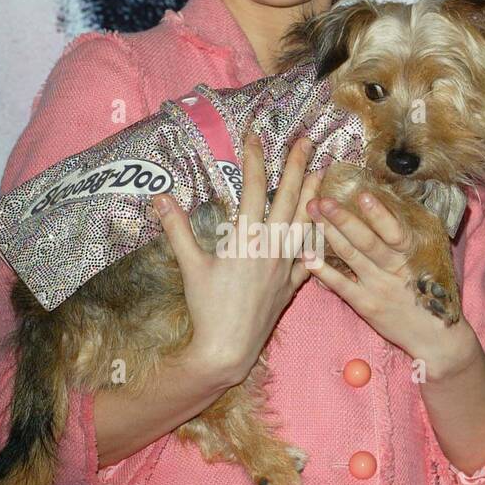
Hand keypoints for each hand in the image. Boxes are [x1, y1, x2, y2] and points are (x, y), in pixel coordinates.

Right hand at [150, 132, 323, 384]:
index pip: (254, 189)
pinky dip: (319, 237)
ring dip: (314, 195)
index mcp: (246, 239)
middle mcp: (272, 248)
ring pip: (305, 223)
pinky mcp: (292, 285)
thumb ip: (177, 229)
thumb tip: (159, 197)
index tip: (256, 135)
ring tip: (323, 171)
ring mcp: (286, 267)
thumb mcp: (190, 266)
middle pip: (288, 199)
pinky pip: (311, 255)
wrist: (228, 349)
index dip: (255, 159)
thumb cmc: (207, 309)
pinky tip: (325, 224)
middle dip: (297, 166)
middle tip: (307, 141)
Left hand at [303, 190, 481, 380]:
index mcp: (411, 255)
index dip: (378, 213)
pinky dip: (323, 270)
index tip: (362, 194)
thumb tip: (394, 206)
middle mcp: (394, 269)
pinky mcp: (366, 305)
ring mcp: (378, 288)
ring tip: (311, 214)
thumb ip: (410, 237)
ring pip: (351, 256)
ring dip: (329, 234)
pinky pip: (341, 285)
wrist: (434, 335)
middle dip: (342, 218)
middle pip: (365, 240)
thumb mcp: (427, 260)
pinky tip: (307, 255)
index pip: (394, 231)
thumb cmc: (430, 291)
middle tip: (322, 199)